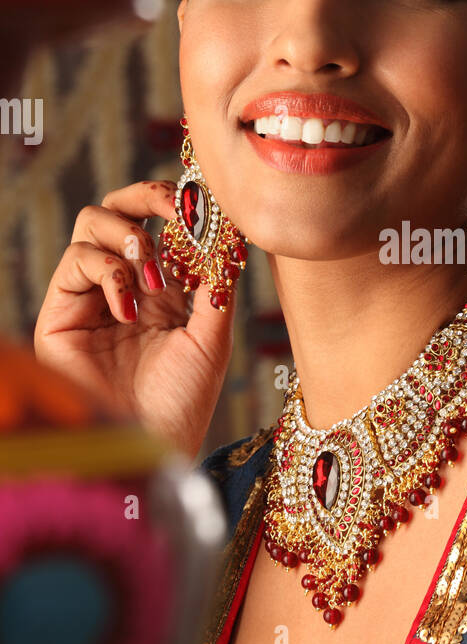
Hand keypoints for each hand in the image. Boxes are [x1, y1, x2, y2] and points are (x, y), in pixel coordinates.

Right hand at [33, 181, 237, 458]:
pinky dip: (108, 273)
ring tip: (156, 279)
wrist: (150, 446)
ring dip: (130, 236)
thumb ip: (217, 283)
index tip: (205, 204)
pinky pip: (75, 261)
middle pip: (118, 207)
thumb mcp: (213, 336)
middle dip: (147, 197)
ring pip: (92, 223)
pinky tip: (130, 312)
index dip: (180, 205)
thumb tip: (230, 228)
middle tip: (175, 208)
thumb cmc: (183, 402)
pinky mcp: (59, 315)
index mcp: (161, 289)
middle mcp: (123, 285)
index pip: (161, 223)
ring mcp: (89, 297)